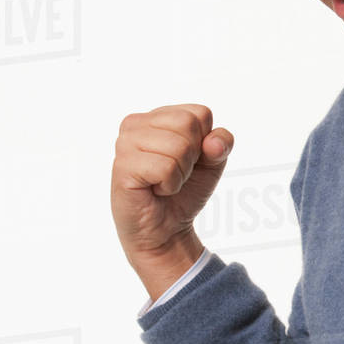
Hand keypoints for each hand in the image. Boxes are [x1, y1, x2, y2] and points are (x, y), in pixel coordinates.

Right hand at [110, 103, 233, 267]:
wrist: (166, 230)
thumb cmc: (184, 191)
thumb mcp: (212, 163)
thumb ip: (221, 143)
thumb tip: (213, 142)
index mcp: (157, 117)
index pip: (200, 113)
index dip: (205, 142)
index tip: (189, 160)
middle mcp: (136, 124)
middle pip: (188, 124)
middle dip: (192, 156)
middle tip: (175, 173)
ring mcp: (125, 144)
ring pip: (178, 146)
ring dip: (180, 173)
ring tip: (163, 182)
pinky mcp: (122, 167)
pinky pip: (165, 168)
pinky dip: (170, 184)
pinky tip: (155, 189)